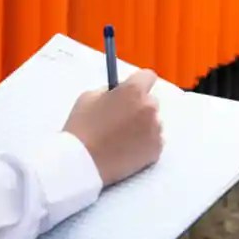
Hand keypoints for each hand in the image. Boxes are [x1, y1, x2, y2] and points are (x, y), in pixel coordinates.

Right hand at [63, 69, 163, 184]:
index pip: (148, 76)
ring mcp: (155, 129)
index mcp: (133, 90)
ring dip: (143, 126)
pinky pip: (154, 141)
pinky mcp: (156, 149)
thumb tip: (118, 91)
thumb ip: (109, 90)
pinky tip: (127, 149)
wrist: (82, 162)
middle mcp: (149, 107)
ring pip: (153, 123)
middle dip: (139, 107)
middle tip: (122, 119)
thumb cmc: (82, 128)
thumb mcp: (89, 97)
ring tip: (121, 138)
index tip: (133, 90)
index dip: (139, 83)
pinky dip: (144, 144)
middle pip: (151, 102)